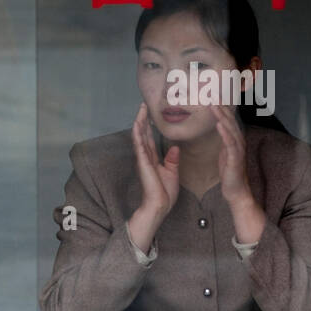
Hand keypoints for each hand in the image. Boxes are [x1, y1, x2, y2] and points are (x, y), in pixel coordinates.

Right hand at [132, 103, 179, 220]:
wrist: (160, 205)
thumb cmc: (164, 193)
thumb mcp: (172, 173)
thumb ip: (172, 160)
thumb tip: (174, 147)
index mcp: (153, 159)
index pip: (150, 139)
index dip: (150, 126)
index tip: (150, 114)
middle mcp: (146, 157)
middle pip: (143, 134)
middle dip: (143, 119)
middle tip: (143, 105)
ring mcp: (143, 159)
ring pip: (140, 136)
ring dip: (139, 122)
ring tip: (140, 109)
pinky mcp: (143, 162)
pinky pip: (139, 145)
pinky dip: (137, 133)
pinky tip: (137, 123)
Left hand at [210, 103, 252, 206]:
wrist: (236, 192)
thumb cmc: (230, 173)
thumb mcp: (225, 153)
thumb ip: (224, 140)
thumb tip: (220, 128)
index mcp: (235, 140)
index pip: (228, 120)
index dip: (221, 108)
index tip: (212, 96)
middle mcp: (239, 142)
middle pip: (230, 121)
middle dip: (221, 107)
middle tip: (212, 94)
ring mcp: (238, 150)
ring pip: (230, 129)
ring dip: (222, 116)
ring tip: (213, 105)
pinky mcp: (235, 159)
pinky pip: (230, 143)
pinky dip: (225, 133)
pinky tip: (219, 124)